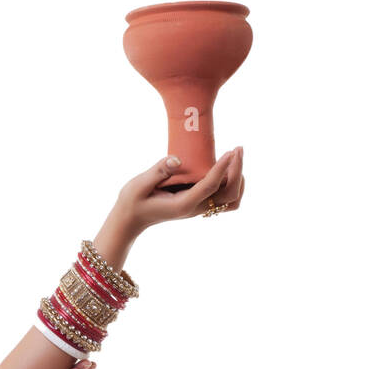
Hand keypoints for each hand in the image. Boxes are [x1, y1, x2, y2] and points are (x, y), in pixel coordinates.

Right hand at [112, 146, 244, 233]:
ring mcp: (199, 208)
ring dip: (238, 179)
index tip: (231, 151)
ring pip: (232, 199)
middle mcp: (195, 208)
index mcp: (183, 204)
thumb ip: (158, 171)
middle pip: (230, 194)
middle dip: (237, 171)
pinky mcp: (199, 204)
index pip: (210, 186)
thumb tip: (177, 158)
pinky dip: (232, 184)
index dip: (223, 168)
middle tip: (237, 149)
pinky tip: (227, 167)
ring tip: (235, 157)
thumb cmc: (133, 201)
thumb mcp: (139, 184)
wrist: (130, 219)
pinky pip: (225, 198)